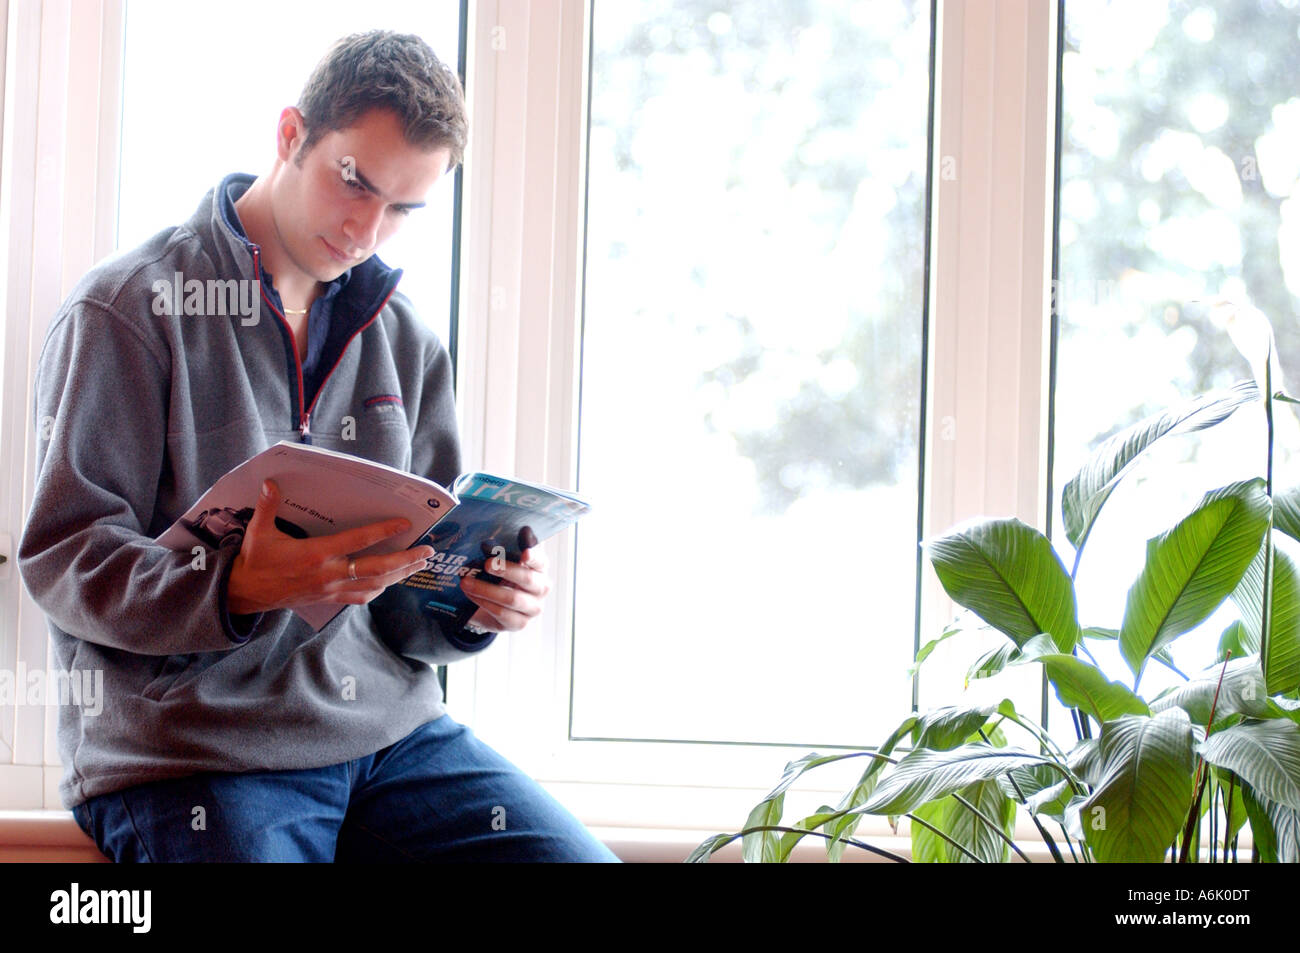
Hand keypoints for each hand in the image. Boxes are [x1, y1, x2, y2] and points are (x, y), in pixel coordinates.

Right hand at [227, 479, 434, 614]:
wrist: (245, 593)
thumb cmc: (255, 560)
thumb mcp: (259, 532)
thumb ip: (268, 506)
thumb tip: (270, 482)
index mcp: (316, 555)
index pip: (357, 541)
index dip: (382, 532)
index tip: (404, 523)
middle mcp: (329, 574)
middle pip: (377, 569)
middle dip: (405, 560)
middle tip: (427, 551)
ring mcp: (331, 590)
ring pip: (375, 584)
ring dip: (400, 575)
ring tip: (419, 564)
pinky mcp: (330, 600)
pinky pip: (361, 597)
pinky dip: (379, 588)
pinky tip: (390, 581)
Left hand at [460, 527, 550, 632]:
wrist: (493, 605)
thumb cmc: (501, 576)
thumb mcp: (503, 560)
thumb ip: (507, 547)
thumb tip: (520, 530)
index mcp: (540, 569)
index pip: (540, 561)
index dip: (534, 557)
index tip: (525, 553)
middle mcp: (541, 589)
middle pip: (528, 579)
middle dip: (506, 570)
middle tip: (487, 564)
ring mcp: (532, 608)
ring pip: (512, 598)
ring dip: (486, 589)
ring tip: (466, 582)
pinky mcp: (519, 623)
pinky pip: (501, 613)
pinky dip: (484, 603)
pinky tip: (470, 595)